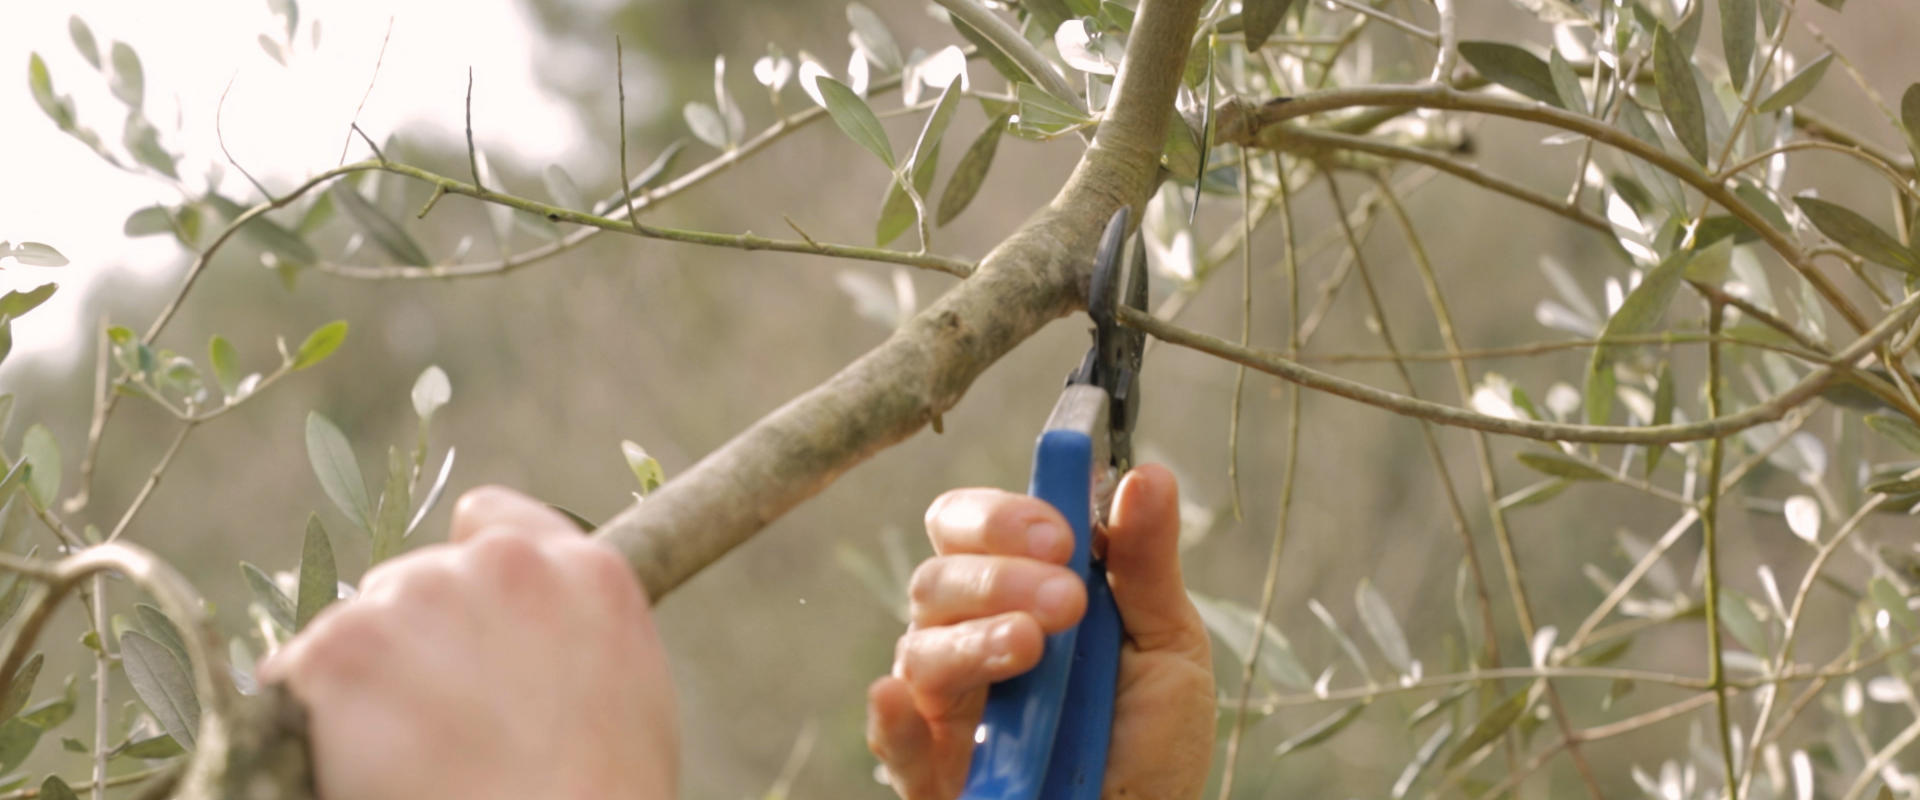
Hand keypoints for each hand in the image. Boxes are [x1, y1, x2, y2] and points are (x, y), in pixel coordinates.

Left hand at [260, 486, 677, 799]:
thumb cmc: (601, 792)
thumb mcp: (629, 686)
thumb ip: (573, 629)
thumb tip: (517, 637)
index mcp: (583, 569)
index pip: (489, 521)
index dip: (463, 575)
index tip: (457, 627)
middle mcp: (504, 563)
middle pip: (415, 579)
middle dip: (413, 642)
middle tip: (436, 724)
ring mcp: (421, 596)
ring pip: (357, 622)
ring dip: (363, 678)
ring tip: (403, 753)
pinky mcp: (347, 646)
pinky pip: (298, 666)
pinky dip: (308, 710)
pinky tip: (347, 756)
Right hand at [866, 464, 1214, 798]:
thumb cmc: (1154, 742)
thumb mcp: (1169, 646)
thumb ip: (1146, 564)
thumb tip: (1150, 474)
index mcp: (1016, 594)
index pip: (971, 528)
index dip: (1001, 518)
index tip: (1060, 536)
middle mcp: (967, 639)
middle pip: (937, 580)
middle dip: (997, 578)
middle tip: (1065, 602)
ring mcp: (946, 706)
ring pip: (919, 649)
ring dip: (974, 640)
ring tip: (1032, 651)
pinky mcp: (932, 772)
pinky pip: (892, 737)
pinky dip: (891, 717)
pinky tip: (901, 698)